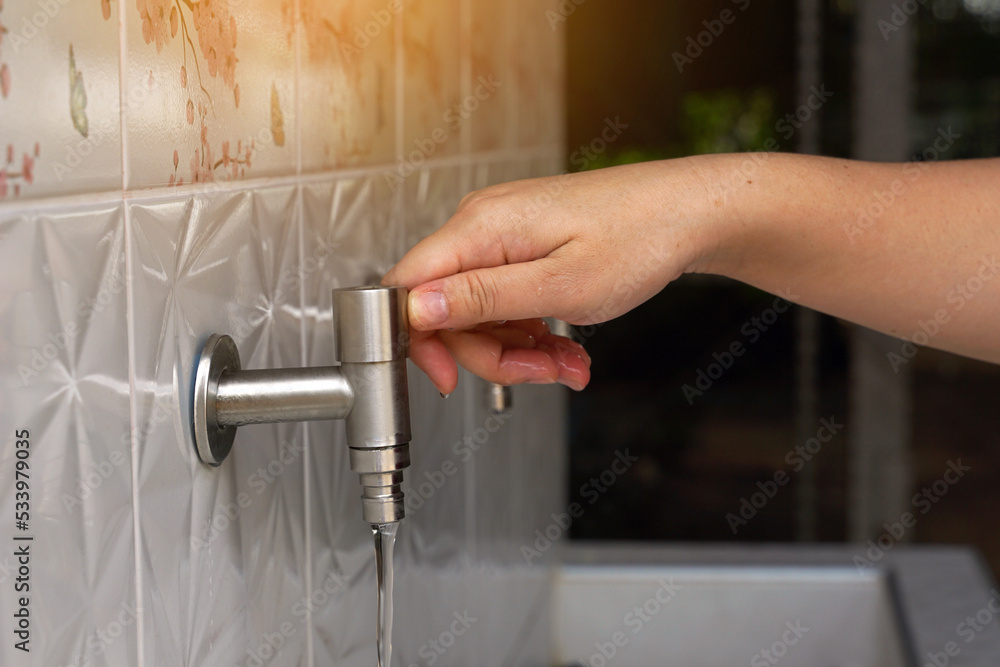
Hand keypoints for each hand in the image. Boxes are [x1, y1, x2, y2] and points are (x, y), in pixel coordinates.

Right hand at [383, 160, 717, 393]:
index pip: (407, 288)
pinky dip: (533, 333)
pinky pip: (507, 302)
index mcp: (481, 228)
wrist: (688, 213)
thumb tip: (415, 308)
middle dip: (492, 355)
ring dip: (520, 351)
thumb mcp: (559, 285)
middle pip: (447, 311)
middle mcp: (483, 225)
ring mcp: (504, 236)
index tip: (452, 378)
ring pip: (481, 314)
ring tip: (567, 364)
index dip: (420, 341)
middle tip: (541, 372)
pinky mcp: (523, 247)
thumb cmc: (638, 238)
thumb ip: (482, 298)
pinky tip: (566, 348)